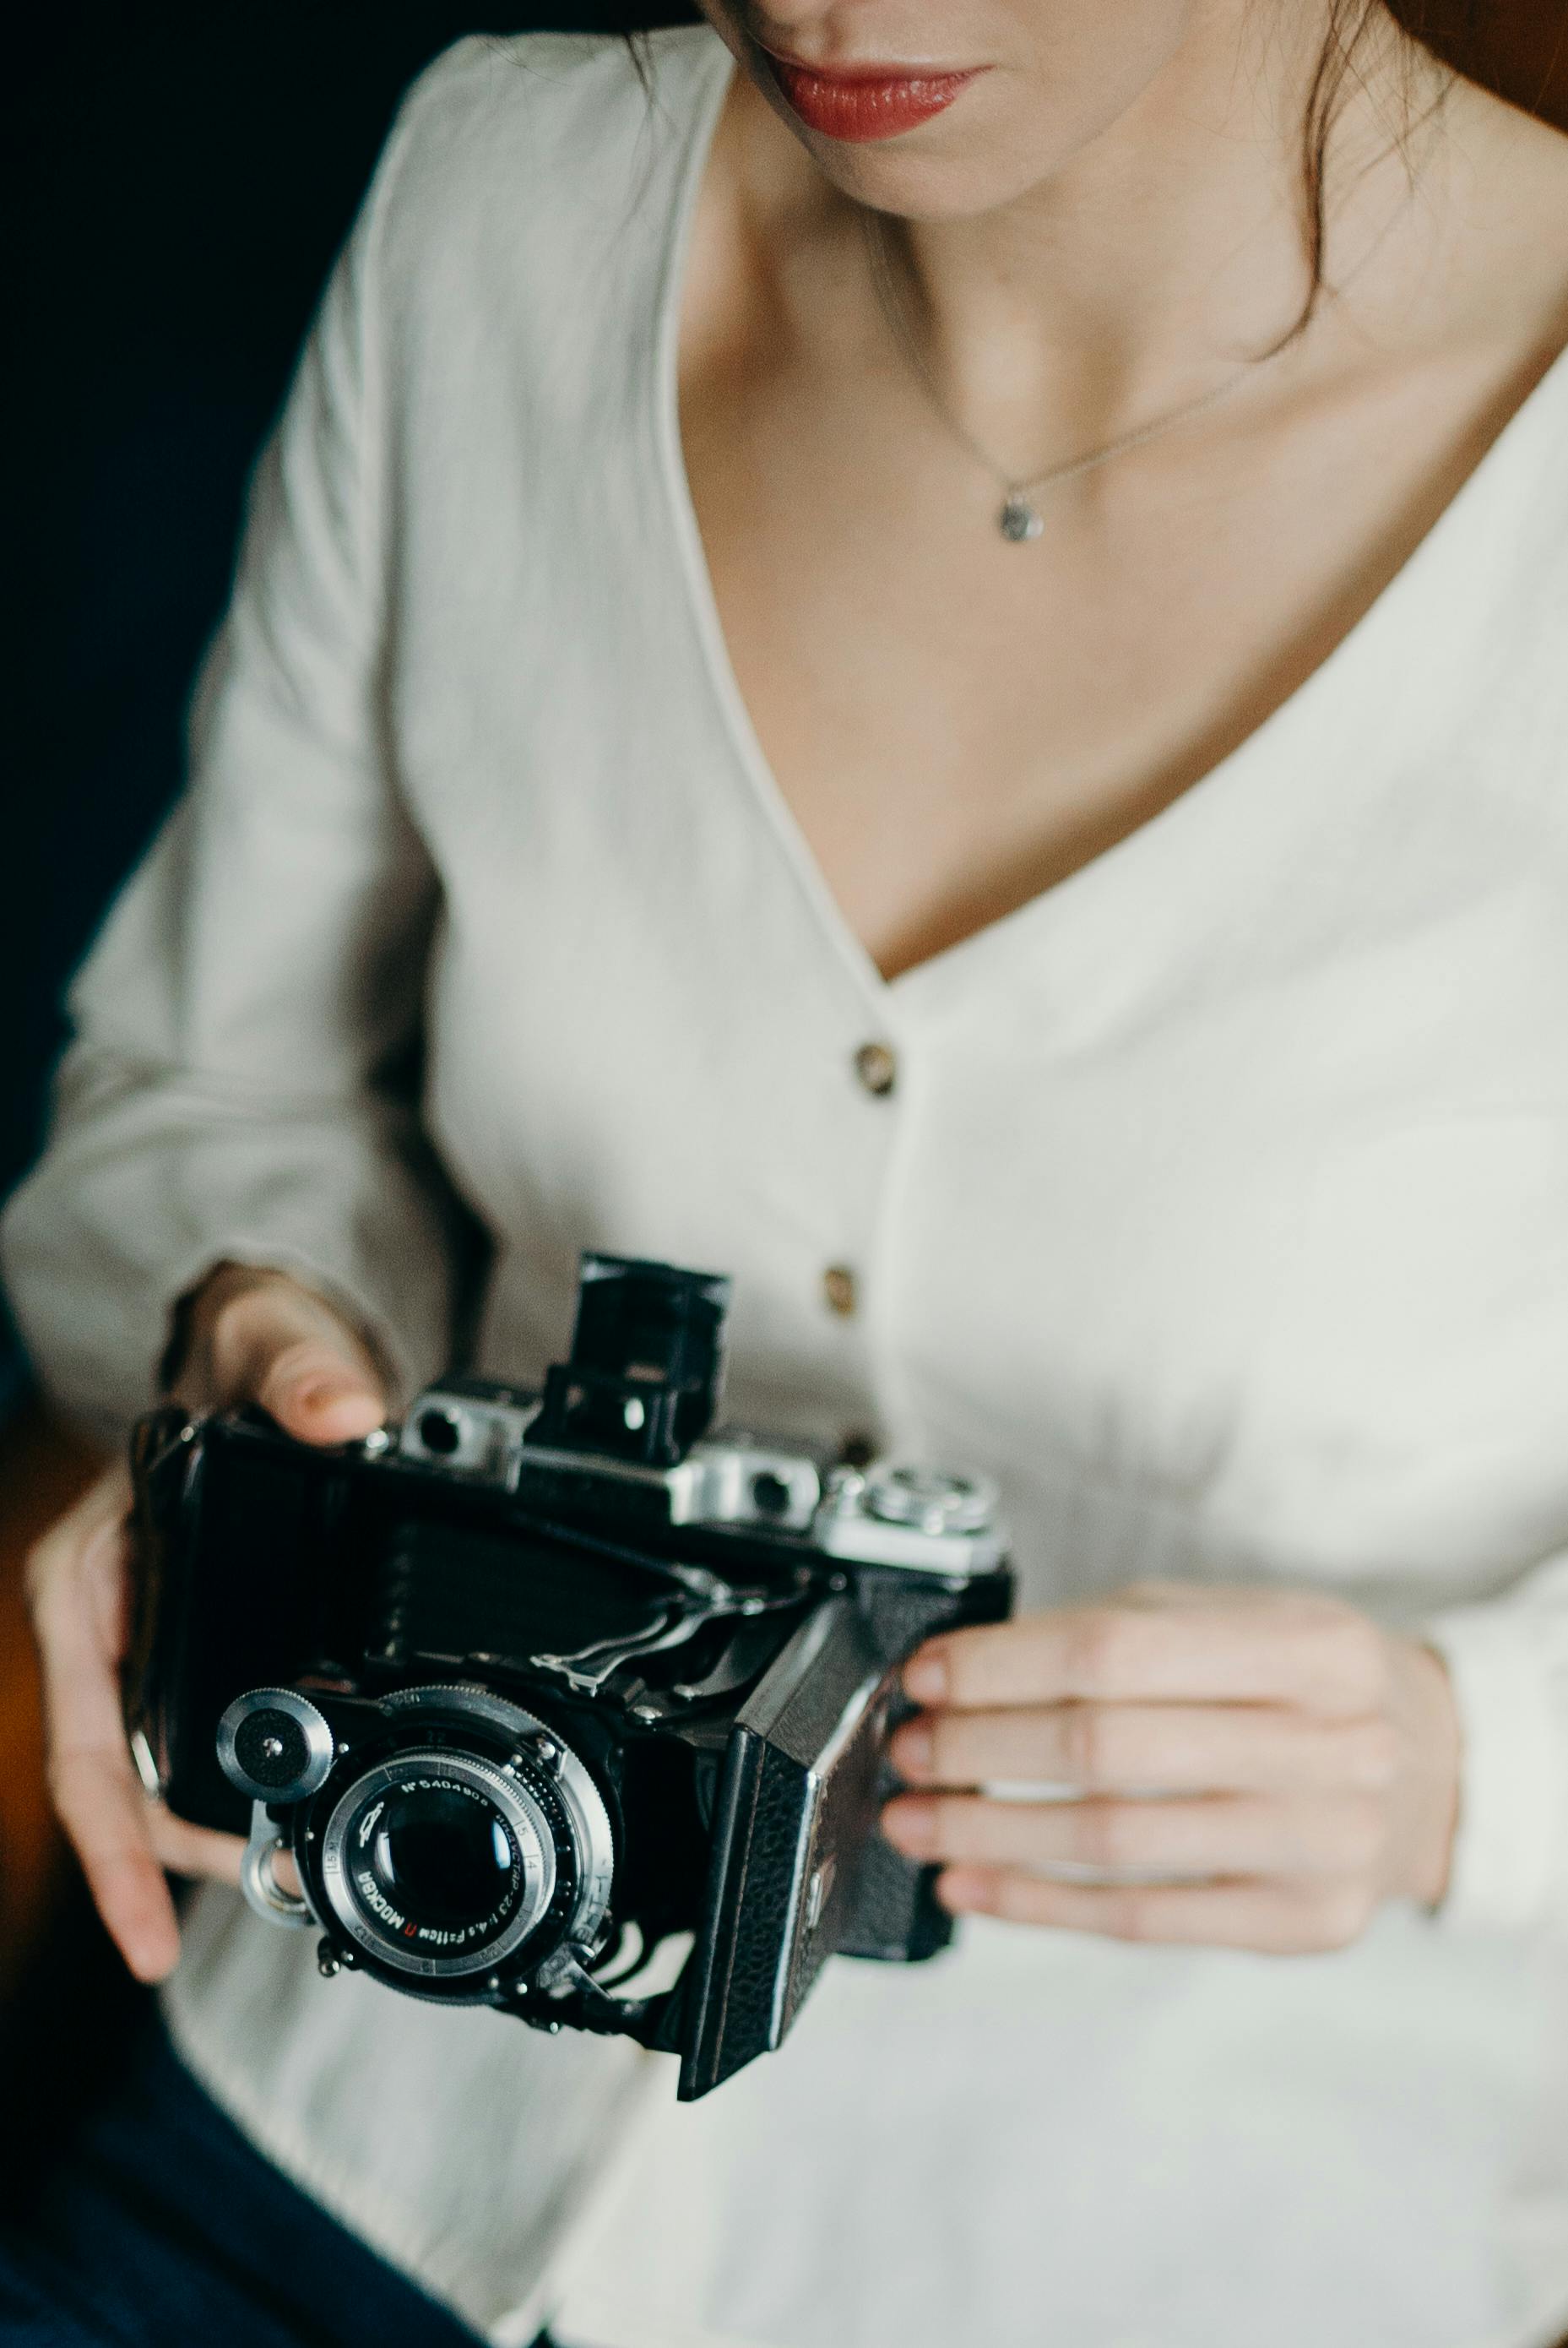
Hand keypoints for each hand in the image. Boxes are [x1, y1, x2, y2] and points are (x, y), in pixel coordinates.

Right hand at [26, 1265, 386, 1981]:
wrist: (259, 1343)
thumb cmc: (247, 1353)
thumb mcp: (274, 1349)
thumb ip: (304, 1374)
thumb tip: (344, 1410)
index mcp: (89, 1575)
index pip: (85, 1743)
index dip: (115, 1846)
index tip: (146, 1932)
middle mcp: (101, 1618)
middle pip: (112, 1787)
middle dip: (176, 1867)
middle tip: (272, 1904)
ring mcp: (137, 1638)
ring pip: (146, 1777)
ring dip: (202, 1844)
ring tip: (282, 1892)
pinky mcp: (182, 1643)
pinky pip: (181, 1745)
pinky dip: (220, 1799)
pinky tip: (273, 1838)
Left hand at [882, 1582, 1460, 1952]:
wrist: (1438, 1769)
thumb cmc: (1308, 1683)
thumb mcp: (1239, 1619)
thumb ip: (1119, 1634)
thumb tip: (965, 1670)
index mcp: (1312, 1647)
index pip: (1115, 1655)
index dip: (1001, 1669)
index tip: (925, 1678)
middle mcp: (1332, 1747)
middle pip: (1107, 1750)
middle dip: (980, 1750)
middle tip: (908, 1750)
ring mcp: (1322, 1847)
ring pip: (1114, 1844)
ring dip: (989, 1834)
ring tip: (915, 1820)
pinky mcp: (1304, 1926)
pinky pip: (1142, 1920)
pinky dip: (1039, 1905)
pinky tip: (970, 1886)